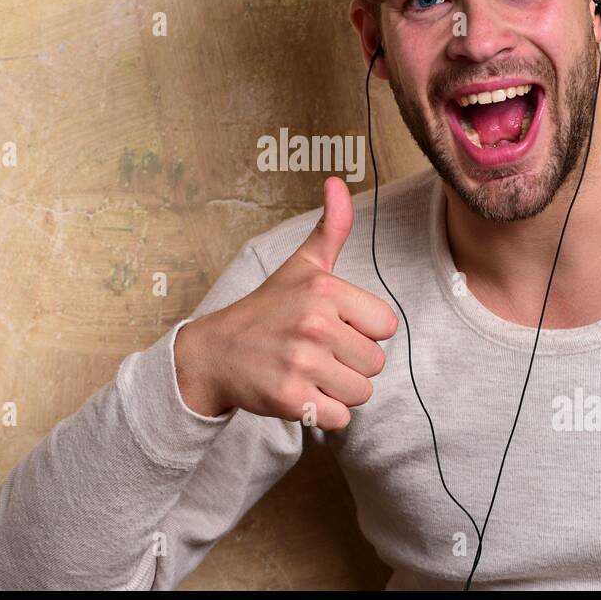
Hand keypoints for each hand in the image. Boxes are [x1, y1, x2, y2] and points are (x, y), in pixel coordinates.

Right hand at [174, 177, 397, 428]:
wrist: (214, 354)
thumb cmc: (266, 310)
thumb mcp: (301, 265)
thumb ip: (331, 227)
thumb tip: (337, 181)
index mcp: (325, 289)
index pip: (386, 326)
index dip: (362, 331)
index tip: (332, 326)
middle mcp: (315, 324)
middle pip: (376, 362)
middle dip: (351, 363)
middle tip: (316, 352)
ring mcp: (303, 363)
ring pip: (361, 392)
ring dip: (339, 389)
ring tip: (309, 372)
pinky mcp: (292, 399)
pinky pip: (339, 418)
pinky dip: (324, 413)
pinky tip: (301, 393)